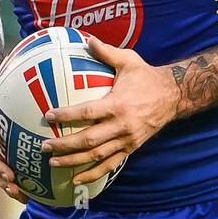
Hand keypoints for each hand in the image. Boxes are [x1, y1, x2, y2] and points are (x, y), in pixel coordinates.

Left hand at [41, 36, 177, 185]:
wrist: (173, 96)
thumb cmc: (147, 76)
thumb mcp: (129, 60)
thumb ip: (106, 52)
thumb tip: (86, 39)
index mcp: (118, 104)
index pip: (87, 112)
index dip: (67, 115)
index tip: (48, 116)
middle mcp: (122, 125)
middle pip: (89, 140)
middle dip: (65, 145)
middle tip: (44, 146)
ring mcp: (127, 140)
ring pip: (97, 156)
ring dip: (74, 161)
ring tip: (53, 163)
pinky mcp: (131, 148)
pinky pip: (110, 164)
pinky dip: (93, 174)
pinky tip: (77, 179)